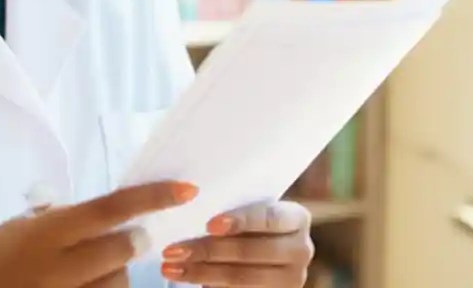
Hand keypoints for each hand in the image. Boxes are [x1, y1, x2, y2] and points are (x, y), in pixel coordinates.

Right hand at [0, 180, 198, 287]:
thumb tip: (114, 215)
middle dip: (135, 240)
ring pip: (118, 284)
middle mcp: (59, 266)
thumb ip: (65, 219)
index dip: (153, 197)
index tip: (185, 189)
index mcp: (49, 232)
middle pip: (122, 249)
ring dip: (117, 275)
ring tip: (93, 272)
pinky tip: (89, 285)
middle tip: (135, 237)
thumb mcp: (23, 225)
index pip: (112, 208)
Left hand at [158, 200, 313, 285]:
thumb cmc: (244, 223)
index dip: (241, 220)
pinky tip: (186, 278)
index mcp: (298, 218)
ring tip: (170, 267)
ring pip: (242, 277)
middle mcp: (302, 249)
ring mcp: (293, 278)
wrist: (256, 252)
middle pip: (252, 251)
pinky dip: (209, 285)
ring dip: (201, 271)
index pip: (270, 217)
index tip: (209, 225)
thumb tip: (189, 193)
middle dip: (208, 250)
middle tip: (172, 249)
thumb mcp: (244, 211)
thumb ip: (231, 204)